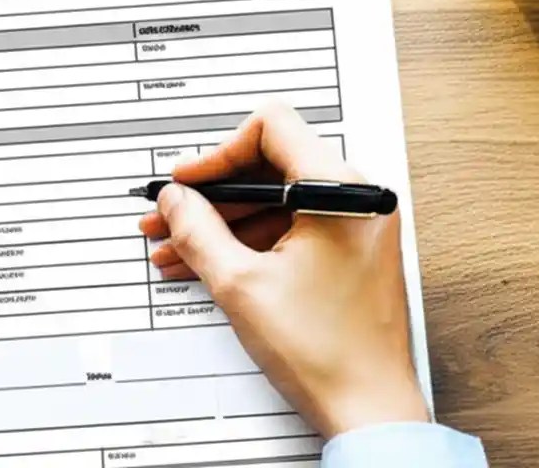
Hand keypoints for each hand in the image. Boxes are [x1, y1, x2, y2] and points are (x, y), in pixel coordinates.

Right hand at [138, 103, 428, 437]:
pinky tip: (206, 262)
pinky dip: (246, 242)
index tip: (186, 181)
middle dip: (210, 194)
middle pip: (268, 167)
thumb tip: (175, 199)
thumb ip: (197, 229)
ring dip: (221, 223)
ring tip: (176, 245)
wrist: (369, 409)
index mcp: (343, 193)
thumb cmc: (327, 353)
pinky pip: (289, 229)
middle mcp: (358, 201)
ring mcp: (356, 229)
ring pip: (274, 203)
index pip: (271, 129)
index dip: (216, 154)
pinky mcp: (349, 254)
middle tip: (169, 212)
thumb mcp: (239, 283)